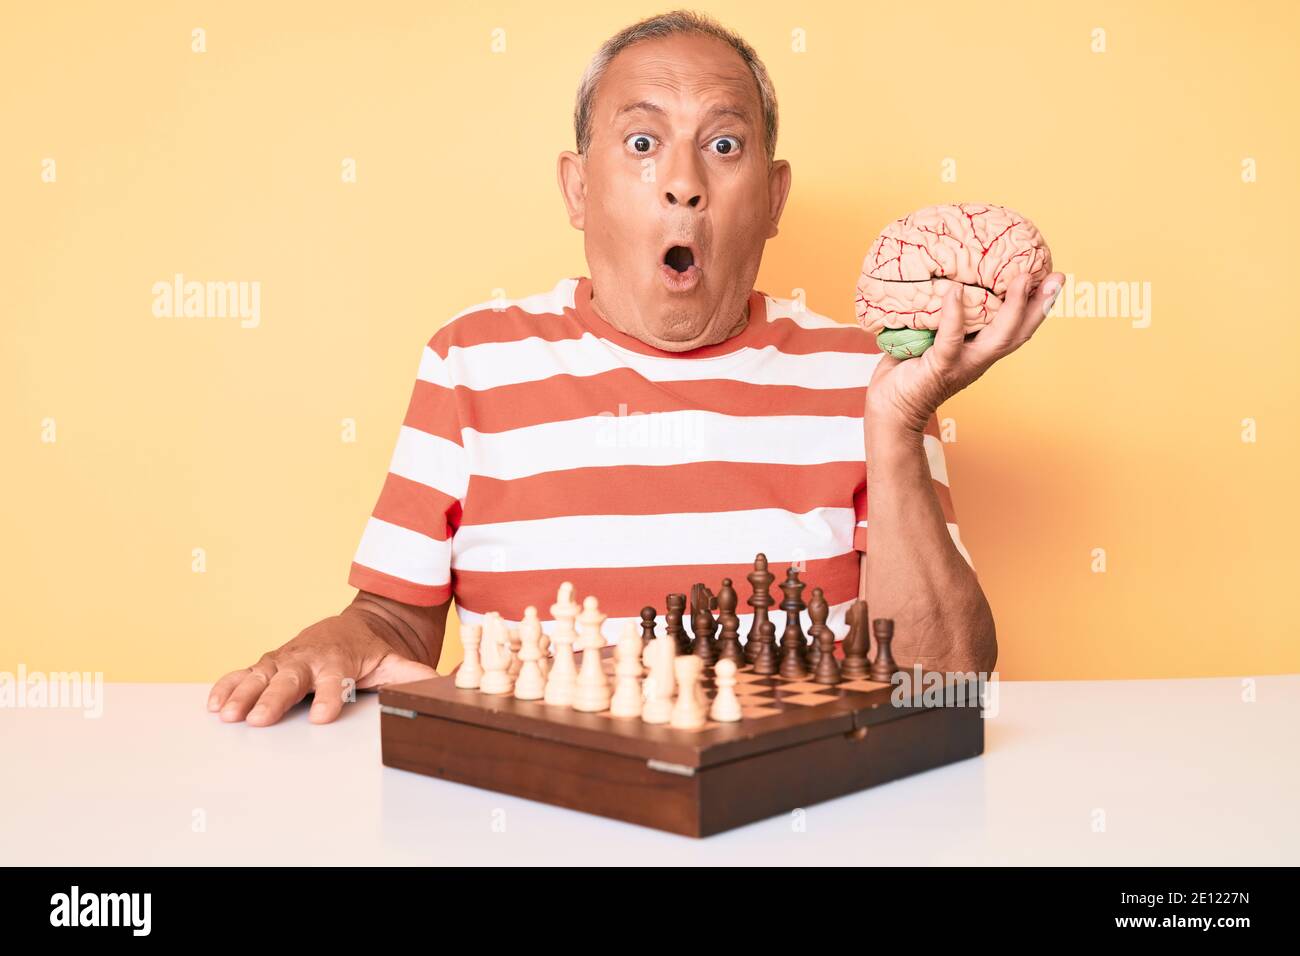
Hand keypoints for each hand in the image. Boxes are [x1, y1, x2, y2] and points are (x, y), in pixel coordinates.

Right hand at [207, 610, 437, 725]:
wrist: (364, 623)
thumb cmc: (378, 650)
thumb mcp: (401, 662)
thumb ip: (418, 679)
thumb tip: (449, 689)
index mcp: (342, 658)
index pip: (336, 680)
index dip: (331, 697)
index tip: (325, 716)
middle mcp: (311, 657)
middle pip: (292, 678)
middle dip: (276, 699)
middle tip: (260, 721)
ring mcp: (288, 658)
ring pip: (262, 675)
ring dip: (244, 694)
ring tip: (228, 716)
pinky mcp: (272, 662)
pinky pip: (246, 672)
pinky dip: (228, 685)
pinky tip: (214, 704)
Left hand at [866, 271, 1064, 433]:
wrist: (889, 409)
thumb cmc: (906, 369)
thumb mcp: (929, 336)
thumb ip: (940, 312)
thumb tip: (942, 273)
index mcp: (979, 350)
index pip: (1017, 327)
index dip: (1038, 306)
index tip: (1053, 277)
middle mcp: (978, 358)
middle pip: (1019, 333)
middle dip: (1041, 305)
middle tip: (1055, 276)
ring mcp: (962, 365)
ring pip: (998, 339)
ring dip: (1013, 309)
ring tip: (1021, 279)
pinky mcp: (939, 368)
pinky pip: (950, 341)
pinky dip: (954, 316)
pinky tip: (955, 292)